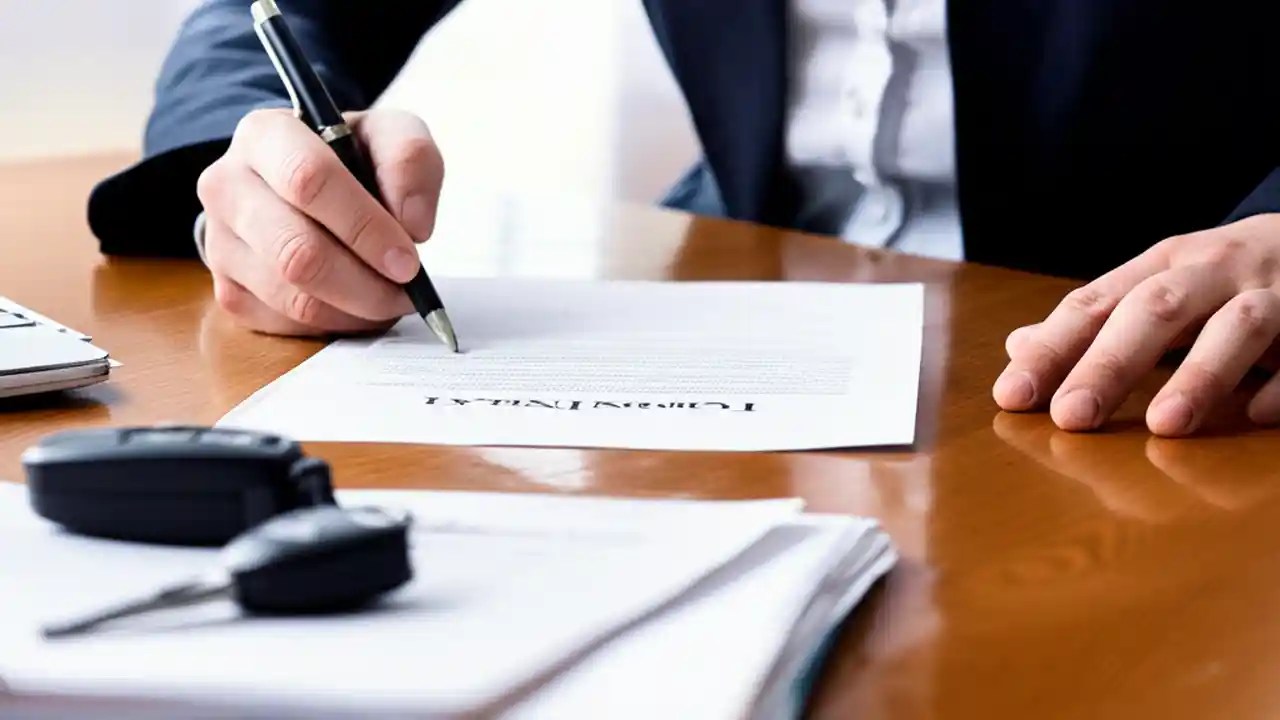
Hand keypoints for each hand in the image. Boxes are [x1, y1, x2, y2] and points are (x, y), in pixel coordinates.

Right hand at [196, 108, 443, 335]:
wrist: (306, 183)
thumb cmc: (351, 157)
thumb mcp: (391, 135)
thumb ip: (410, 160)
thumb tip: (412, 225)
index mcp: (265, 134)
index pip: (308, 180)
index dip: (364, 227)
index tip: (407, 258)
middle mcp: (228, 186)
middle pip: (296, 252)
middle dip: (365, 283)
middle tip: (407, 289)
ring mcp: (220, 242)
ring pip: (292, 297)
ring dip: (355, 309)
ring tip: (390, 297)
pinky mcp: (227, 289)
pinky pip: (286, 323)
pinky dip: (334, 324)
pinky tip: (357, 304)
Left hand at [993, 214, 1279, 435]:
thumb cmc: (1224, 276)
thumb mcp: (1157, 285)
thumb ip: (1094, 321)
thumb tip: (1018, 346)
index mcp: (1162, 266)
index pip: (1094, 304)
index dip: (1051, 349)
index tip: (1011, 395)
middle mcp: (1215, 272)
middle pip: (1156, 310)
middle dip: (1111, 362)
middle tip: (1070, 416)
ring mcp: (1277, 293)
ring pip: (1239, 326)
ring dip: (1202, 374)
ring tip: (1165, 425)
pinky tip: (1257, 416)